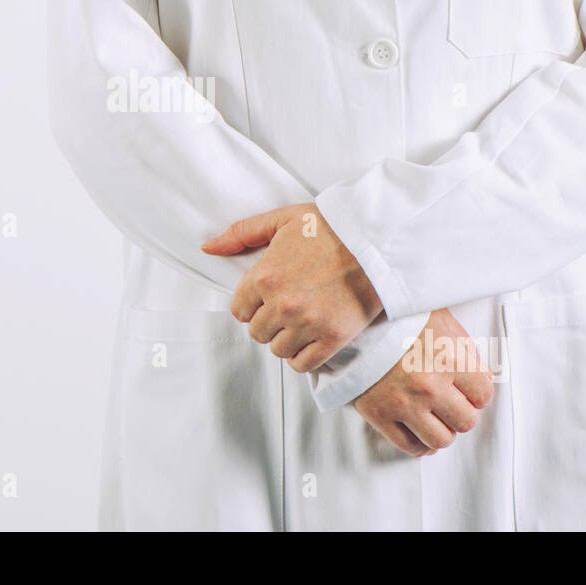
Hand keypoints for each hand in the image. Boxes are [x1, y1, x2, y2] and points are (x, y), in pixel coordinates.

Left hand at [201, 203, 381, 371]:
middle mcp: (282, 304)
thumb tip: (207, 248)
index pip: (238, 310)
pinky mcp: (332, 339)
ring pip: (278, 350)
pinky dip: (303, 356)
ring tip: (301, 321)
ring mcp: (307, 324)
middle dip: (268, 321)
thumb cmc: (331, 227)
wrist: (378, 241)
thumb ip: (242, 233)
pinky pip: (302, 364)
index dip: (252, 304)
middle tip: (288, 307)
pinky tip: (312, 339)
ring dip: (286, 339)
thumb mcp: (283, 220)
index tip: (268, 298)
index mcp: (264, 276)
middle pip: (257, 332)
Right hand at [352, 308, 493, 456]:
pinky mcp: (379, 414)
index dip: (477, 392)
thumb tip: (483, 377)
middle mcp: (428, 385)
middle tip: (450, 402)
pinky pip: (409, 446)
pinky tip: (418, 430)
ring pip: (440, 440)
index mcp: (448, 357)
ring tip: (434, 416)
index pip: (483, 394)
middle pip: (465, 421)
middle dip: (461, 412)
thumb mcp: (440, 319)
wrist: (351, 316)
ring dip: (441, 430)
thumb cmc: (397, 316)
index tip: (467, 388)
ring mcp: (403, 403)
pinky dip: (419, 444)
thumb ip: (466, 349)